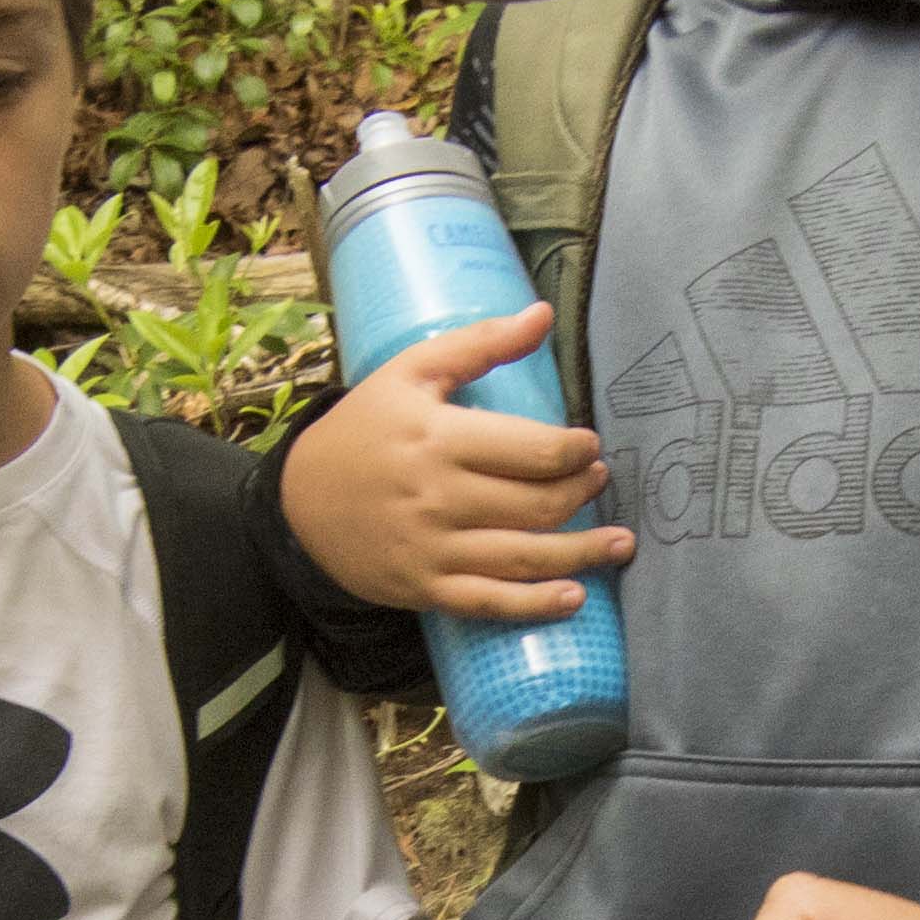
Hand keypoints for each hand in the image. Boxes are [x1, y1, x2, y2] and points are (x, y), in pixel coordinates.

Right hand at [285, 313, 633, 618]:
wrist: (299, 501)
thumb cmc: (363, 428)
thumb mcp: (411, 372)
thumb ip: (480, 343)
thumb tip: (542, 314)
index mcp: (439, 438)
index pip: (534, 450)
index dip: (576, 450)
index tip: (589, 446)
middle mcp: (438, 497)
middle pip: (538, 504)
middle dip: (582, 493)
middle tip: (599, 481)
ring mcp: (432, 549)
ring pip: (525, 557)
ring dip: (583, 553)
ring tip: (620, 544)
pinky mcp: (425, 588)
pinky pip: (491, 602)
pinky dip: (536, 605)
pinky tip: (574, 597)